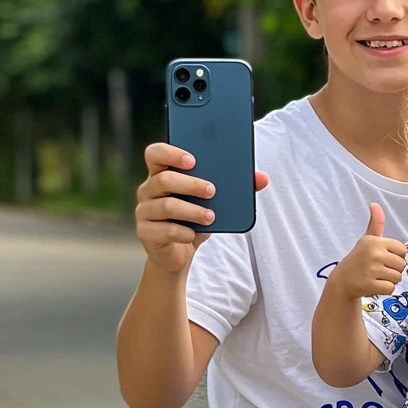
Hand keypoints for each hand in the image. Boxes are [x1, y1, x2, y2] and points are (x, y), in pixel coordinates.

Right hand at [136, 142, 269, 273]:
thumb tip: (263, 178)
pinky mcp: (145, 233)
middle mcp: (148, 190)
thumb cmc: (194, 221)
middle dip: (191, 183)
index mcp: (161, 174)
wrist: (178, 254)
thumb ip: (235, 188)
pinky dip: (183, 232)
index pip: (155, 153)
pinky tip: (193, 235)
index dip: (171, 153)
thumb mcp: (214, 203)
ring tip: (211, 217)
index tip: (193, 159)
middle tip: (213, 191)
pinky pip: (165, 230)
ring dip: (192, 210)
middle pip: (164, 179)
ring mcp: (143, 211)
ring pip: (166, 205)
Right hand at [328, 203, 407, 299]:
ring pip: (398, 278)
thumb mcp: (367, 239)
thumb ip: (376, 223)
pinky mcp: (370, 285)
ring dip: (389, 280)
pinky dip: (384, 290)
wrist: (343, 280)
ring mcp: (372, 270)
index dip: (396, 256)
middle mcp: (374, 254)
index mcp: (375, 242)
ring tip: (376, 277)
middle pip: (402, 265)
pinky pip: (390, 288)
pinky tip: (374, 285)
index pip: (402, 250)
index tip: (383, 258)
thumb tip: (374, 204)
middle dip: (393, 269)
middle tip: (379, 269)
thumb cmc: (359, 258)